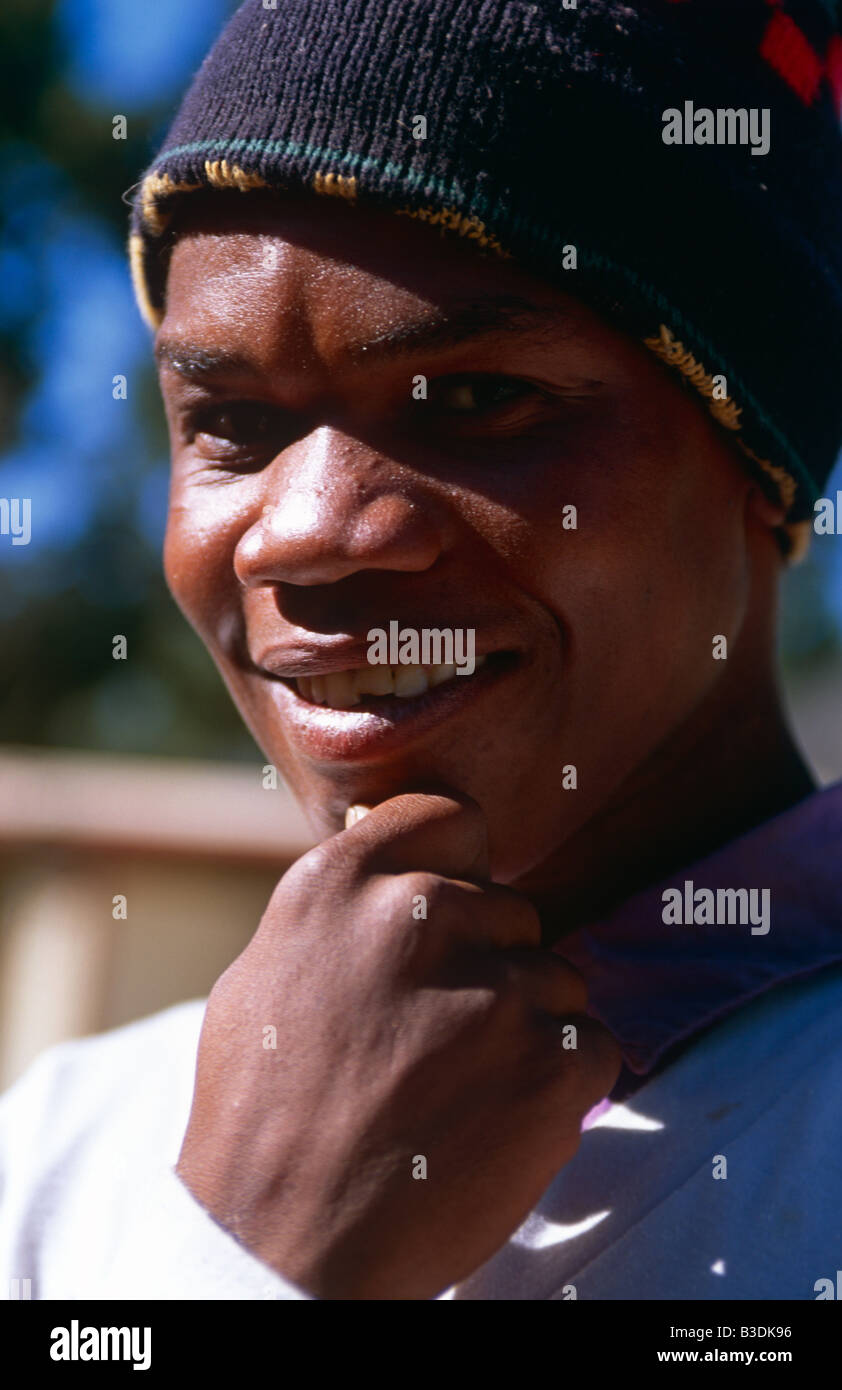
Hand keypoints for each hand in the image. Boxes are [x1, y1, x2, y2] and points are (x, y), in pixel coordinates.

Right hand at [176, 790, 619, 1298]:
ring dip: (526, 1028)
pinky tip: (496, 1122)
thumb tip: (395, 871)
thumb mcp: (266, 975)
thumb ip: (341, 911)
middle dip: (490, 965)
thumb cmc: (264, 1115)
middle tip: (436, 1041)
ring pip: (556, 978)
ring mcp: (495, 986)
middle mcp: (420, 914)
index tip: (455, 914)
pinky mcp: (554, 1060)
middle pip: (511, 911)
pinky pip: (594, 1044)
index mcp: (343, 883)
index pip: (453, 821)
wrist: (284, 1246)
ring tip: (458, 1093)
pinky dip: (561, 1084)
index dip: (461, 869)